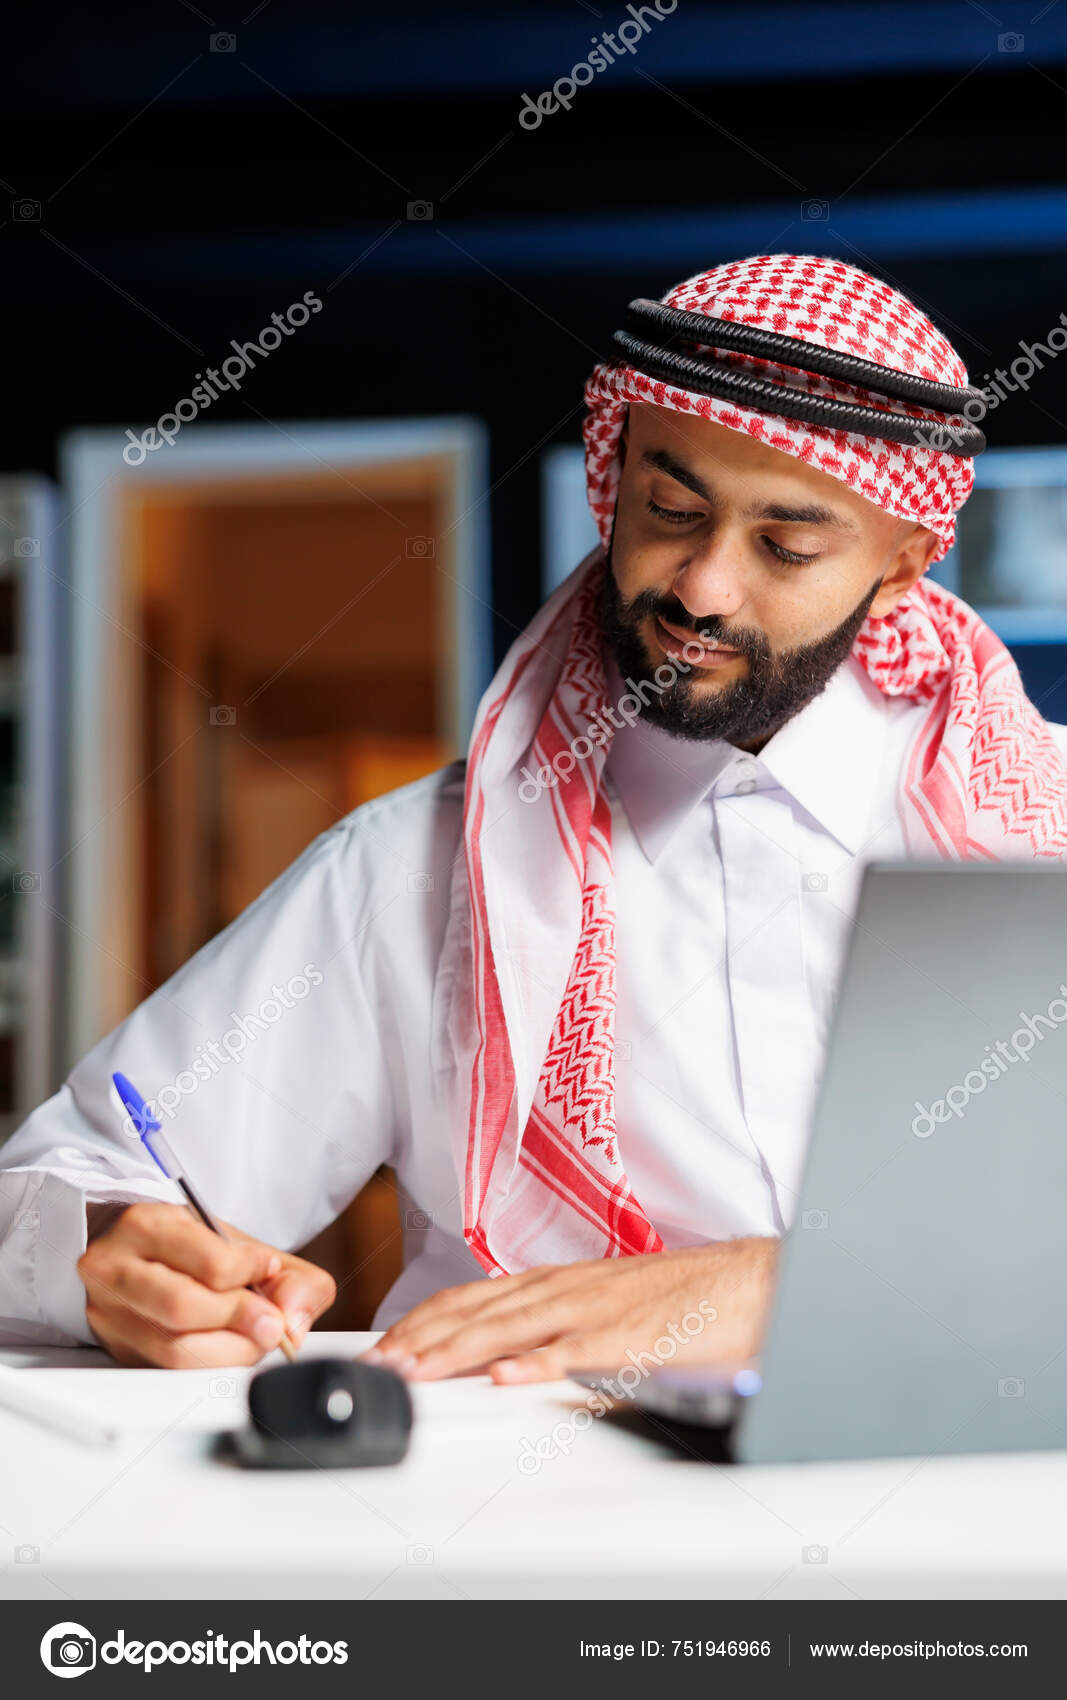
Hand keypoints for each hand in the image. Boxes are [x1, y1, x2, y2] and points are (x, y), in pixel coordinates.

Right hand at [77, 1201, 335, 1367]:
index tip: (269, 1270)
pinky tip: (228, 1350)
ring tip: (255, 1337)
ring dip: (228, 1350)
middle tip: (271, 1322)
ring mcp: (109, 1313)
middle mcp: (115, 1268)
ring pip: (172, 1348)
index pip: (205, 1259)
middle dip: (239, 1318)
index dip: (248, 1272)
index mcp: (147, 1226)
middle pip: (181, 1308)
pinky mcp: (116, 1350)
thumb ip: (290, 1277)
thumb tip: (292, 1322)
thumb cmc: (194, 1251)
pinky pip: (167, 1371)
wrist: (141, 1256)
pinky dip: (210, 1367)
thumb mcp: (241, 1245)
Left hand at [361, 1238, 777, 1382]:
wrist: (747, 1285)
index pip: (473, 1297)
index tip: (387, 1346)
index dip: (425, 1320)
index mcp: (556, 1281)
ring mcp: (596, 1310)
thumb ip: (552, 1323)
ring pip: (515, 1328)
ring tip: (418, 1370)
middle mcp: (566, 1287)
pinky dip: (539, 1364)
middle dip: (424, 1339)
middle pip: (480, 1311)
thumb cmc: (676, 1299)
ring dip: (460, 1351)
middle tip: (381, 1365)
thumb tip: (502, 1354)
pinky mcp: (630, 1337)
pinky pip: (578, 1351)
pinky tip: (506, 1378)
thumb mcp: (600, 1305)